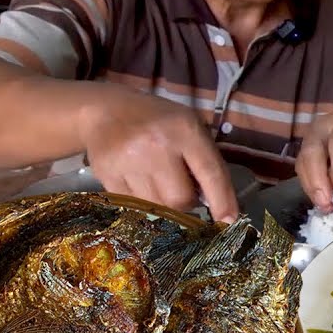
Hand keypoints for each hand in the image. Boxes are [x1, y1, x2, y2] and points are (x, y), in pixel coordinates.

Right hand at [77, 85, 238, 222]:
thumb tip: (213, 203)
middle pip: (180, 200)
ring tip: (156, 182)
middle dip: (185, 202)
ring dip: (162, 204)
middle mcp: (157, 146)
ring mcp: (129, 161)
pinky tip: (138, 182)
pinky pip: (132, 206)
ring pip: (156, 207)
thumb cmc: (156, 120)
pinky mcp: (106, 174)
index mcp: (185, 129)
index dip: (222, 200)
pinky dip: (140, 202)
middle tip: (180, 188)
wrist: (103, 110)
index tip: (229, 221)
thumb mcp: (188, 125)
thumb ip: (204, 158)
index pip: (211, 173)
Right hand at [296, 110, 332, 213]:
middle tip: (327, 203)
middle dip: (318, 182)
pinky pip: (301, 171)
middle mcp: (320, 130)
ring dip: (312, 188)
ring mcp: (308, 141)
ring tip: (325, 207)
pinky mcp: (303, 153)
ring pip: (303, 164)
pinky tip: (320, 201)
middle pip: (312, 154)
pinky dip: (309, 188)